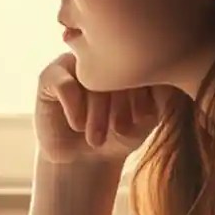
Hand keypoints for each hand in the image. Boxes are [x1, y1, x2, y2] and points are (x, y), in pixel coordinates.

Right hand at [35, 52, 172, 165]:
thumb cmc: (118, 136)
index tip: (143, 119)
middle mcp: (101, 54)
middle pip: (116, 65)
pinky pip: (65, 84)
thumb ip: (162, 96)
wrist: (83, 159)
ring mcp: (75, 62)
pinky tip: (78, 125)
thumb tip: (164, 80)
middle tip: (120, 130)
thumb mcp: (148, 118)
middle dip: (121, 103)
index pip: (140, 59)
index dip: (144, 90)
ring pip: (90, 75)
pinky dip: (75, 108)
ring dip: (97, 111)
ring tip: (97, 138)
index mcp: (127, 57)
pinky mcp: (50, 76)